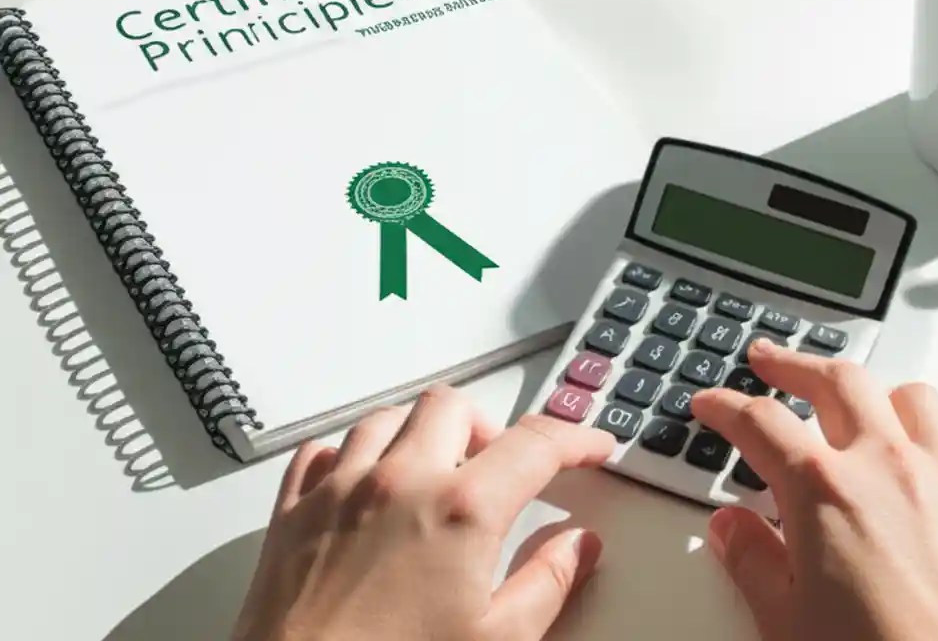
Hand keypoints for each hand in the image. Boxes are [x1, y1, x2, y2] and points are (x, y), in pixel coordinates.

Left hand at [232, 386, 614, 640]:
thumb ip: (547, 584)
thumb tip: (578, 548)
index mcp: (460, 510)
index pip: (535, 444)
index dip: (575, 439)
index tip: (590, 448)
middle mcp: (399, 482)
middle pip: (455, 408)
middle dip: (491, 428)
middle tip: (506, 469)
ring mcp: (339, 490)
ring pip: (388, 417)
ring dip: (422, 433)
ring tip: (440, 471)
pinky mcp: (293, 511)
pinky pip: (324, 450)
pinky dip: (354, 454)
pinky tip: (367, 483)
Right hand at [693, 339, 937, 640]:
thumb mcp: (785, 622)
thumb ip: (753, 562)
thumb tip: (730, 529)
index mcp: (823, 490)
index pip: (760, 422)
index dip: (726, 406)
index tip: (713, 404)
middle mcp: (885, 466)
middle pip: (836, 381)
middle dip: (794, 364)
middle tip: (770, 362)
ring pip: (913, 396)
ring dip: (878, 391)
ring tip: (859, 399)